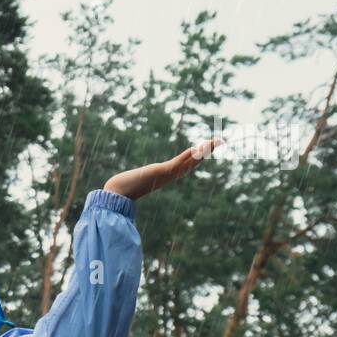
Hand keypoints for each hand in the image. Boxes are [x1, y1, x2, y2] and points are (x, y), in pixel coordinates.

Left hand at [103, 137, 223, 199]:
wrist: (116, 195)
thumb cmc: (124, 187)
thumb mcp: (138, 178)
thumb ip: (140, 177)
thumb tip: (134, 176)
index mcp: (166, 176)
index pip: (186, 165)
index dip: (197, 157)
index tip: (206, 148)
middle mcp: (169, 176)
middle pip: (192, 163)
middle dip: (206, 152)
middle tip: (219, 141)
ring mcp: (166, 175)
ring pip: (188, 162)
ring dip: (202, 152)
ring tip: (215, 142)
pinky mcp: (160, 173)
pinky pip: (177, 163)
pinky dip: (188, 156)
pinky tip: (197, 148)